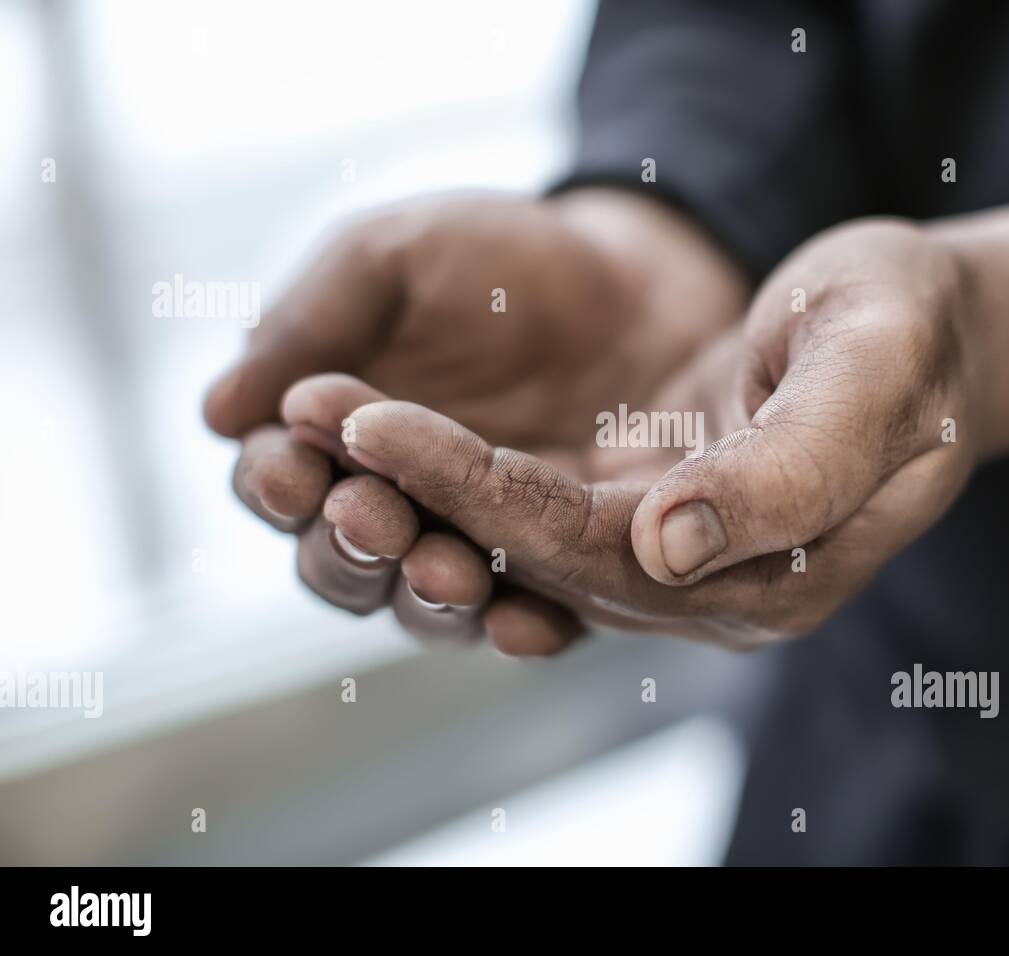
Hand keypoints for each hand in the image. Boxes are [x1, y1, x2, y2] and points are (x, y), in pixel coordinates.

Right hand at [203, 189, 745, 642]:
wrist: (638, 280)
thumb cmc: (502, 257)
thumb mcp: (396, 256)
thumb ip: (311, 320)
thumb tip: (215, 413)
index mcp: (339, 437)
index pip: (280, 483)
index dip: (276, 484)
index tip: (291, 469)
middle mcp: (399, 507)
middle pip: (340, 564)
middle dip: (344, 549)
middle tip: (371, 518)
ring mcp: (480, 547)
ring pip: (425, 606)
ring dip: (424, 597)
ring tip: (443, 569)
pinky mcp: (564, 571)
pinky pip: (537, 619)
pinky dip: (524, 630)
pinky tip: (525, 624)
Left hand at [296, 221, 985, 647]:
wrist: (933, 329)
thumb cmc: (914, 332)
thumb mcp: (875, 372)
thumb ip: (790, 470)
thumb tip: (668, 548)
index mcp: (776, 572)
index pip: (593, 548)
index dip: (475, 489)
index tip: (368, 421)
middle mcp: (720, 591)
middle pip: (538, 556)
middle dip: (416, 490)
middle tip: (300, 415)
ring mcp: (689, 564)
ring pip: (526, 543)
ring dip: (420, 487)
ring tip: (316, 420)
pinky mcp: (663, 523)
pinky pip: (543, 512)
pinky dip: (464, 473)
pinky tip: (388, 432)